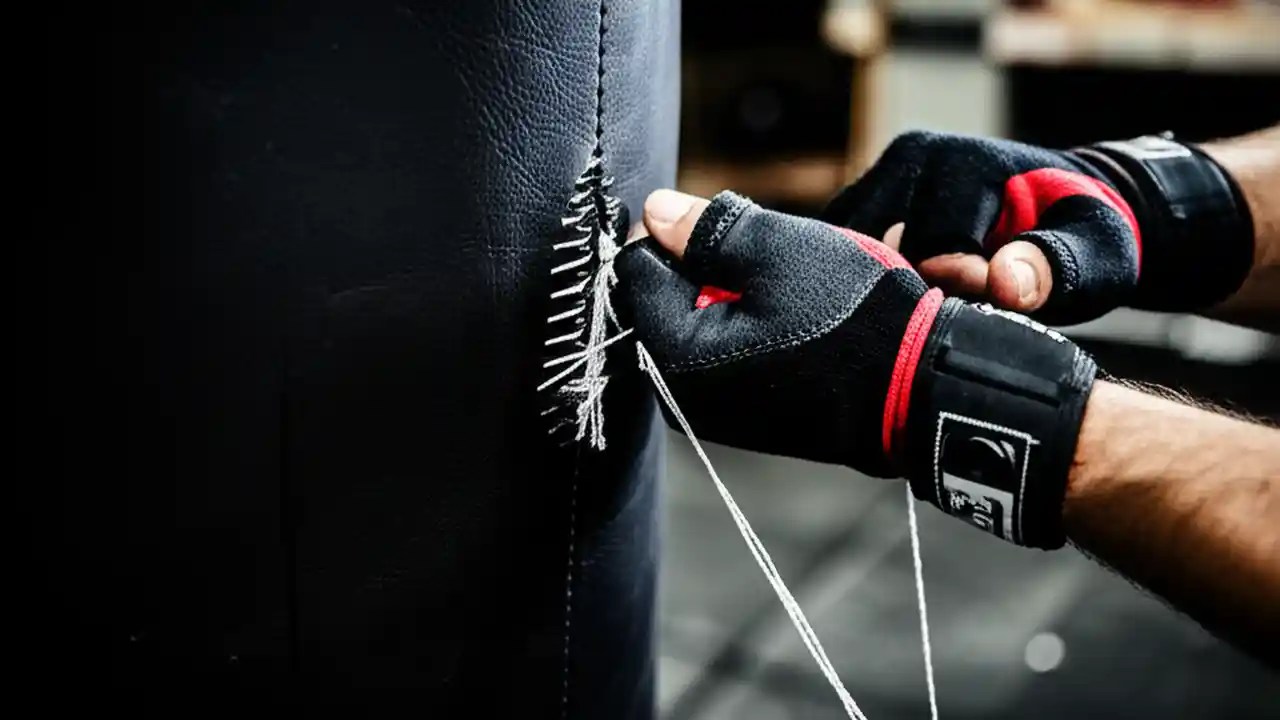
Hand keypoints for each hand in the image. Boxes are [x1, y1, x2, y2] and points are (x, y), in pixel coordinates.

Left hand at [616, 189, 1097, 548]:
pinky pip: (731, 352)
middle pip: (667, 297)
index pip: (636, 267)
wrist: (918, 387)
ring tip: (793, 291)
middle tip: (770, 261)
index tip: (722, 226)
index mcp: (673, 350)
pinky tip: (800, 321)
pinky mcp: (747, 417)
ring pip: (703, 321)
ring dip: (737, 294)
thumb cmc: (850, 318)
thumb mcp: (776, 248)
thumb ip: (705, 228)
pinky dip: (756, 326)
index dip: (674, 233)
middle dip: (708, 266)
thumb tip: (654, 212)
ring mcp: (715, 411)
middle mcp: (680, 391)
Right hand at [822, 130, 1143, 324]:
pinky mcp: (864, 198)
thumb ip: (1054, 267)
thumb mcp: (1095, 255)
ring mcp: (882, 175)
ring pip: (849, 254)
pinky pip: (840, 250)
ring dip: (881, 288)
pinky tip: (900, 297)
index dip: (957, 298)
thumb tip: (1000, 282)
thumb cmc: (1084, 238)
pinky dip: (861, 280)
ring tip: (930, 304)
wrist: (1069, 206)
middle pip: (882, 256)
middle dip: (916, 294)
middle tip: (959, 310)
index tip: (990, 307)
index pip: (931, 253)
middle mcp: (913, 156)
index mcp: (966, 162)